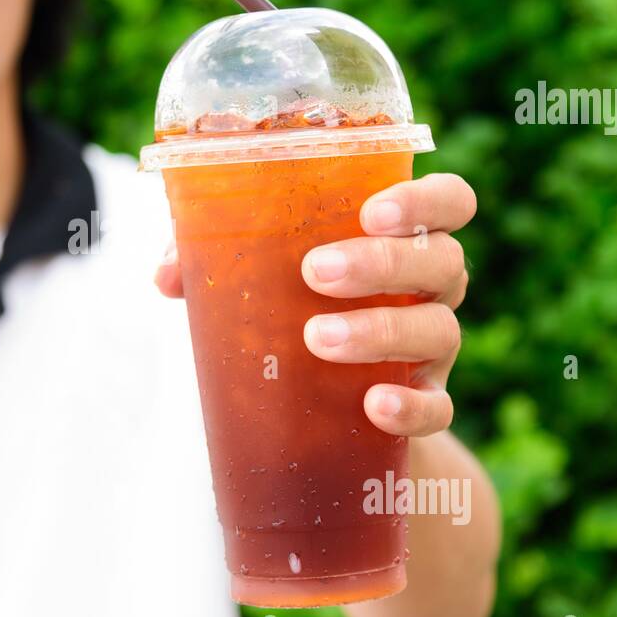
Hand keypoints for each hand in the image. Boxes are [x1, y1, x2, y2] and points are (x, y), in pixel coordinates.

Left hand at [154, 173, 475, 437]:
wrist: (327, 415)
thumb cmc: (294, 315)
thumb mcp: (260, 281)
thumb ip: (216, 262)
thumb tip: (167, 274)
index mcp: (401, 241)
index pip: (449, 202)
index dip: (424, 201)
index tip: (373, 211)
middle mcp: (430, 288)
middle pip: (442, 261)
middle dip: (381, 263)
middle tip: (315, 272)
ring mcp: (433, 349)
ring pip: (438, 329)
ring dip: (379, 329)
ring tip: (315, 338)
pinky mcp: (426, 405)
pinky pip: (438, 407)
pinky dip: (412, 406)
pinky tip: (375, 405)